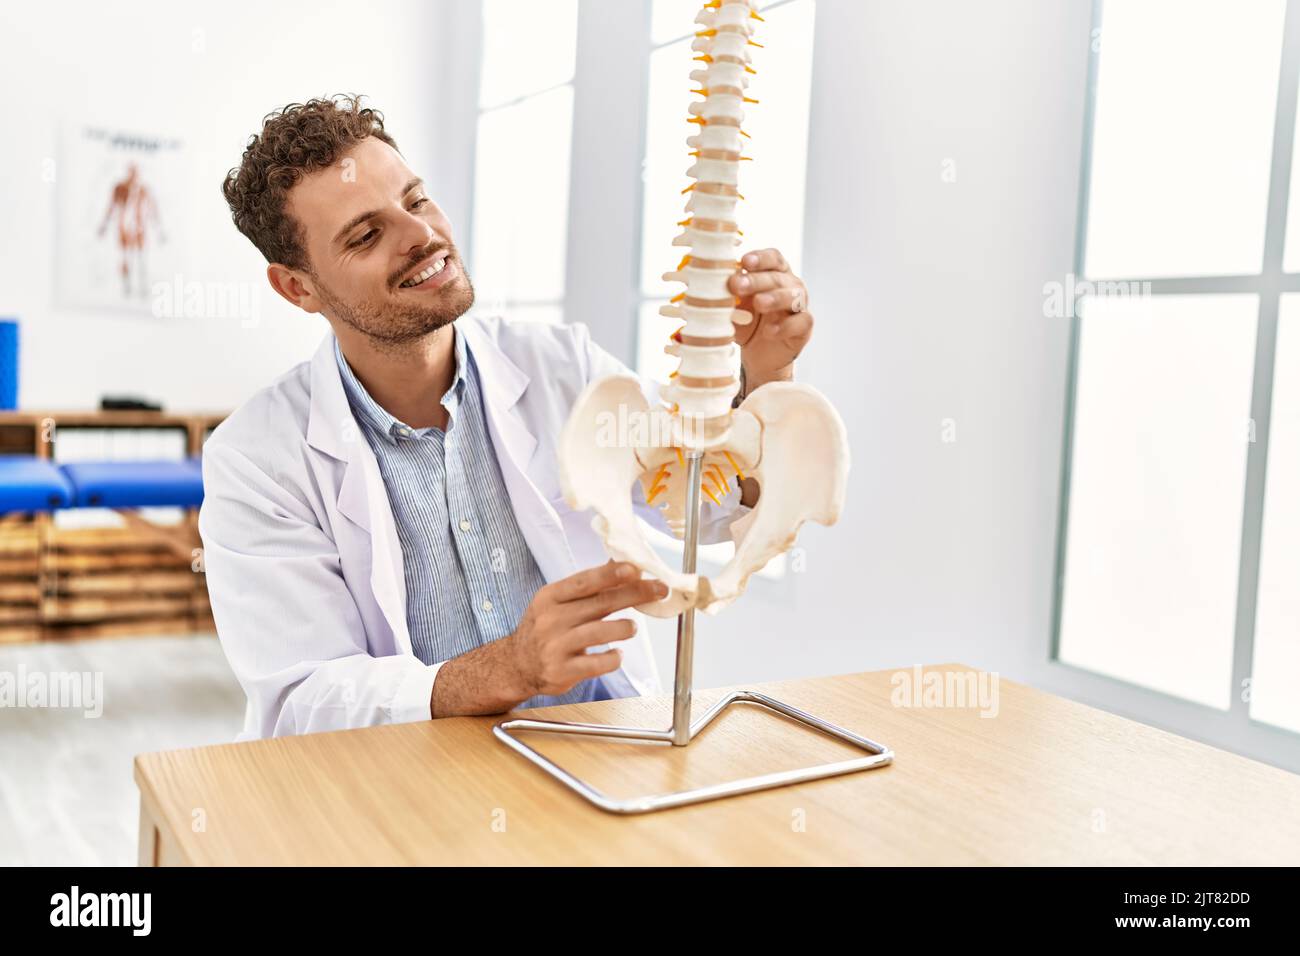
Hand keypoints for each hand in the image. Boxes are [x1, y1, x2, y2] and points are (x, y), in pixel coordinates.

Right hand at [502, 560, 665, 699]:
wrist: (516, 664)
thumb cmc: (545, 628)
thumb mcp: (557, 601)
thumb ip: (587, 587)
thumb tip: (621, 564)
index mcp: (550, 597)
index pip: (584, 582)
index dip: (611, 574)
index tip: (636, 569)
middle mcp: (551, 619)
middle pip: (600, 603)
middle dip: (634, 594)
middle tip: (658, 590)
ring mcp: (556, 646)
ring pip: (600, 632)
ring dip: (624, 627)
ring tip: (632, 627)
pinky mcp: (562, 671)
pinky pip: (597, 663)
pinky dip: (614, 658)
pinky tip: (617, 654)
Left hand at [727, 248, 813, 388]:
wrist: (759, 354)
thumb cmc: (747, 322)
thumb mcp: (734, 306)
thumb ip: (727, 295)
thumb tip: (707, 285)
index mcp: (775, 273)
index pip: (772, 258)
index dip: (760, 258)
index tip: (743, 261)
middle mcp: (791, 285)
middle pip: (778, 277)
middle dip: (757, 280)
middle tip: (737, 285)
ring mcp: (800, 305)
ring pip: (793, 296)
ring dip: (775, 298)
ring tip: (759, 303)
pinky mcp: (804, 326)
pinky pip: (800, 322)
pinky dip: (785, 326)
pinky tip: (769, 331)